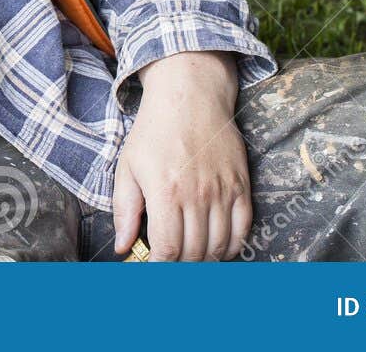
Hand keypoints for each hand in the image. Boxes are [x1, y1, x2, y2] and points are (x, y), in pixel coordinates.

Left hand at [112, 51, 251, 260]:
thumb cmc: (154, 131)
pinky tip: (216, 247)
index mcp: (165, 192)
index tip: (153, 270)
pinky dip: (231, 247)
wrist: (190, 96)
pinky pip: (243, 230)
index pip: (168, 250)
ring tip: (189, 256)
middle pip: (194, 253)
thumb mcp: (128, 167)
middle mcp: (197, 195)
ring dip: (204, 259)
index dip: (160, 268)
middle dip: (180, 265)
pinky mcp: (241, 185)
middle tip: (170, 262)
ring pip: (219, 246)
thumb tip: (123, 247)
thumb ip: (124, 210)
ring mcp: (223, 191)